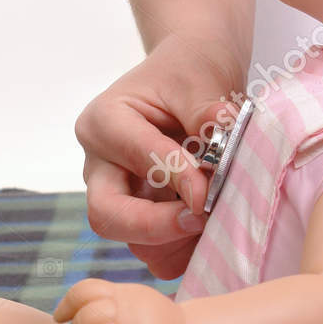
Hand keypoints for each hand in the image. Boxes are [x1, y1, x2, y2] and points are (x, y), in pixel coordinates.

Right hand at [74, 36, 242, 278]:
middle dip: (156, 226)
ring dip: (177, 241)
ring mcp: (117, 196)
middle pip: (107, 215)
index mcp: (104, 123)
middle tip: (201, 218)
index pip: (135, 159)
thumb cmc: (191, 69)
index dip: (176, 178)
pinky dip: (185, 250)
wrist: (193, 75)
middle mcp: (100, 165)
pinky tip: (214, 226)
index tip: (210, 189)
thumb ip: (209, 115)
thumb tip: (221, 151)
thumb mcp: (202, 78)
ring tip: (218, 218)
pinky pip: (156, 254)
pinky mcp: (139, 217)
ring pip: (132, 242)